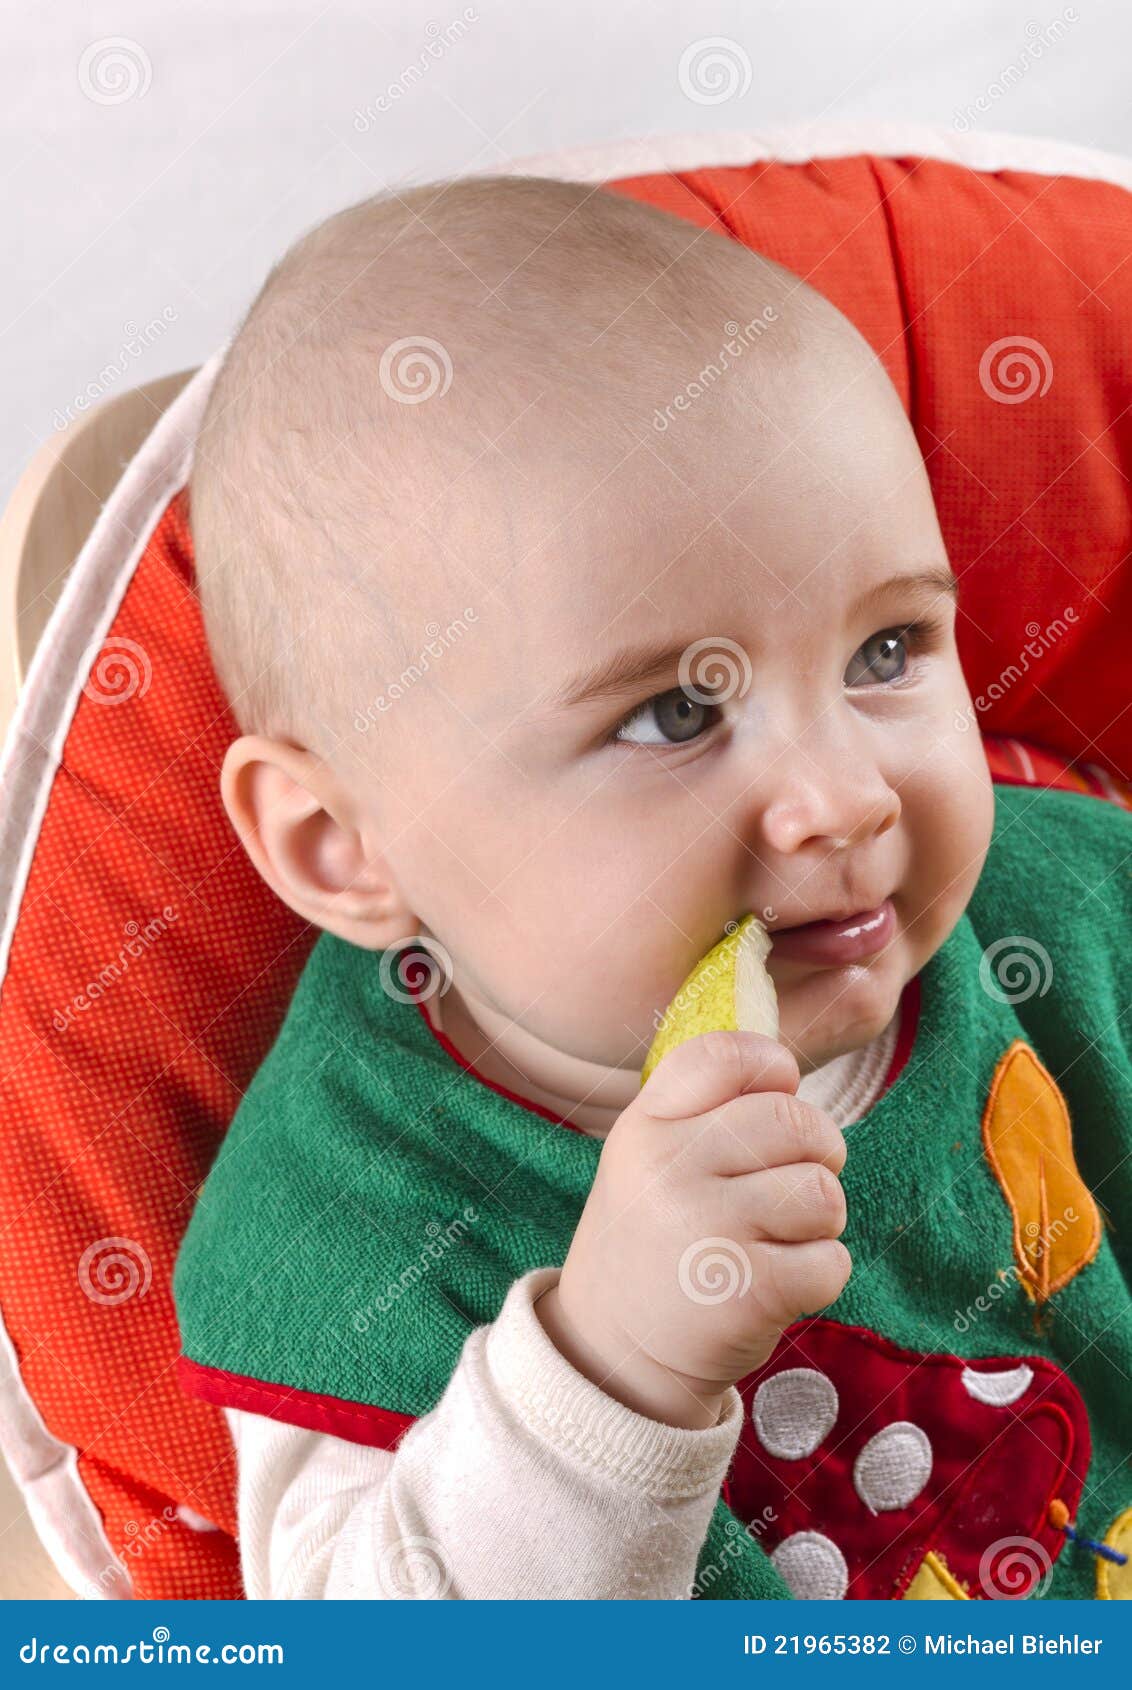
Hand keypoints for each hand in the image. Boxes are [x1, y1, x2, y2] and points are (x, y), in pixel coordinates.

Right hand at [535, 1030, 851, 1428]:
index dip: (773, 1069)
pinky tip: (777, 1288)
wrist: (612, 1359)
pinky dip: (821, 1278)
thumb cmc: (654, 1245)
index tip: (777, 1099)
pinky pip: (831, 1261)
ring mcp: (706, 1228)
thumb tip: (790, 1073)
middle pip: (797, 1121)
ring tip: (777, 1242)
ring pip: (823, 1194)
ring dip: (819, 1223)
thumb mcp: (650, 1161)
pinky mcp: (745, 1290)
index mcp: (646, 1127)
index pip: (726, 1054)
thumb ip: (706, 1113)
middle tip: (794, 1188)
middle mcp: (670, 1169)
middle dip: (820, 1154)